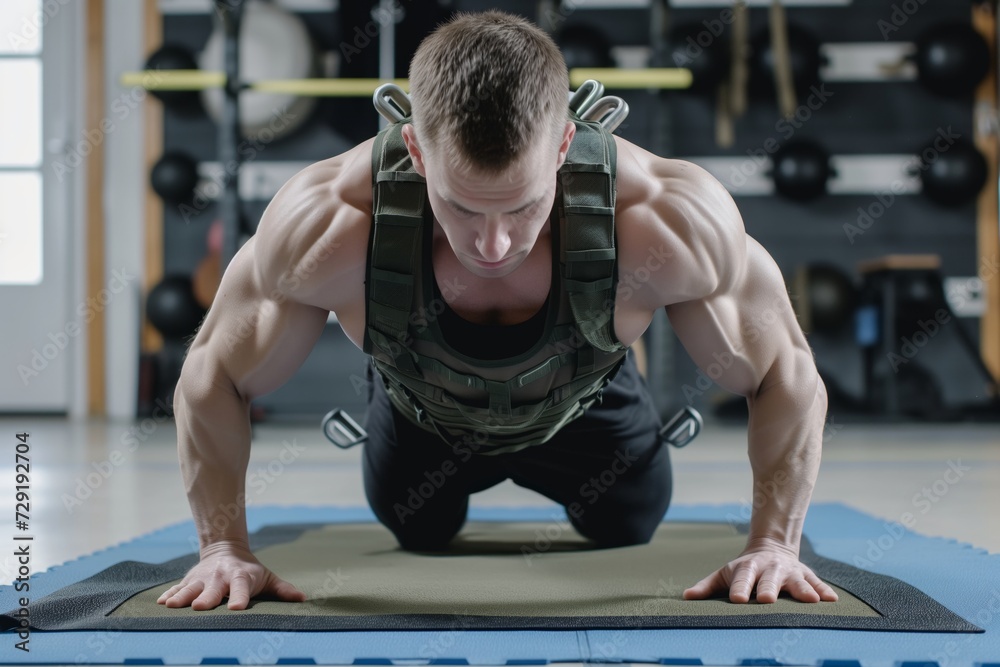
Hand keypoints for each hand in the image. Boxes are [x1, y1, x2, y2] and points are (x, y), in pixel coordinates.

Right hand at [156, 541, 306, 609]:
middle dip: (207, 598)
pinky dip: (169, 595)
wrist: (225, 549)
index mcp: (240, 577)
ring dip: (182, 597)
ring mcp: (202, 579)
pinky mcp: (188, 581)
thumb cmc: (249, 570)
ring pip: (190, 589)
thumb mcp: (266, 577)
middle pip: (213, 590)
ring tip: (172, 606)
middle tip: (201, 607)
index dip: (239, 598)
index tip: (236, 609)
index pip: (241, 589)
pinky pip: (177, 588)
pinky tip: (161, 603)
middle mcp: (220, 578)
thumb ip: (282, 589)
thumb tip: (303, 599)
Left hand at [683, 539, 838, 603]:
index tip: (737, 600)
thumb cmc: (744, 570)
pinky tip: (831, 600)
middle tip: (767, 599)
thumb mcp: (725, 574)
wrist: (771, 548)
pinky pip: (817, 582)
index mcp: (747, 569)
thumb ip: (707, 586)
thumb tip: (685, 597)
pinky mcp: (806, 575)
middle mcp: (769, 569)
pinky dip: (823, 590)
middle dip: (769, 589)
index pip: (742, 579)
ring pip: (796, 581)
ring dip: (803, 590)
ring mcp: (789, 572)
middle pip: (769, 580)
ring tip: (811, 601)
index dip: (740, 588)